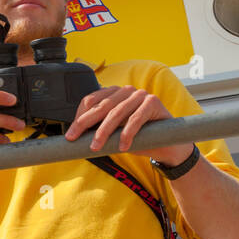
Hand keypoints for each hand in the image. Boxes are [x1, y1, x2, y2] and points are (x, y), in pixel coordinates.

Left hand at [63, 86, 193, 163]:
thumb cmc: (139, 138)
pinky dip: (128, 133)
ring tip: (96, 147)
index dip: (80, 116)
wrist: (167, 145)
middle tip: (75, 138)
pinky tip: (123, 146)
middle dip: (85, 123)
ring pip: (117, 113)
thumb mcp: (115, 134)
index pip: (91, 100)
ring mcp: (140, 94)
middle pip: (101, 106)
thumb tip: (76, 137)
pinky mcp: (153, 102)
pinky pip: (136, 118)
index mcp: (114, 94)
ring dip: (104, 131)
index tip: (71, 133)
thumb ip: (100, 129)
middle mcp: (126, 91)